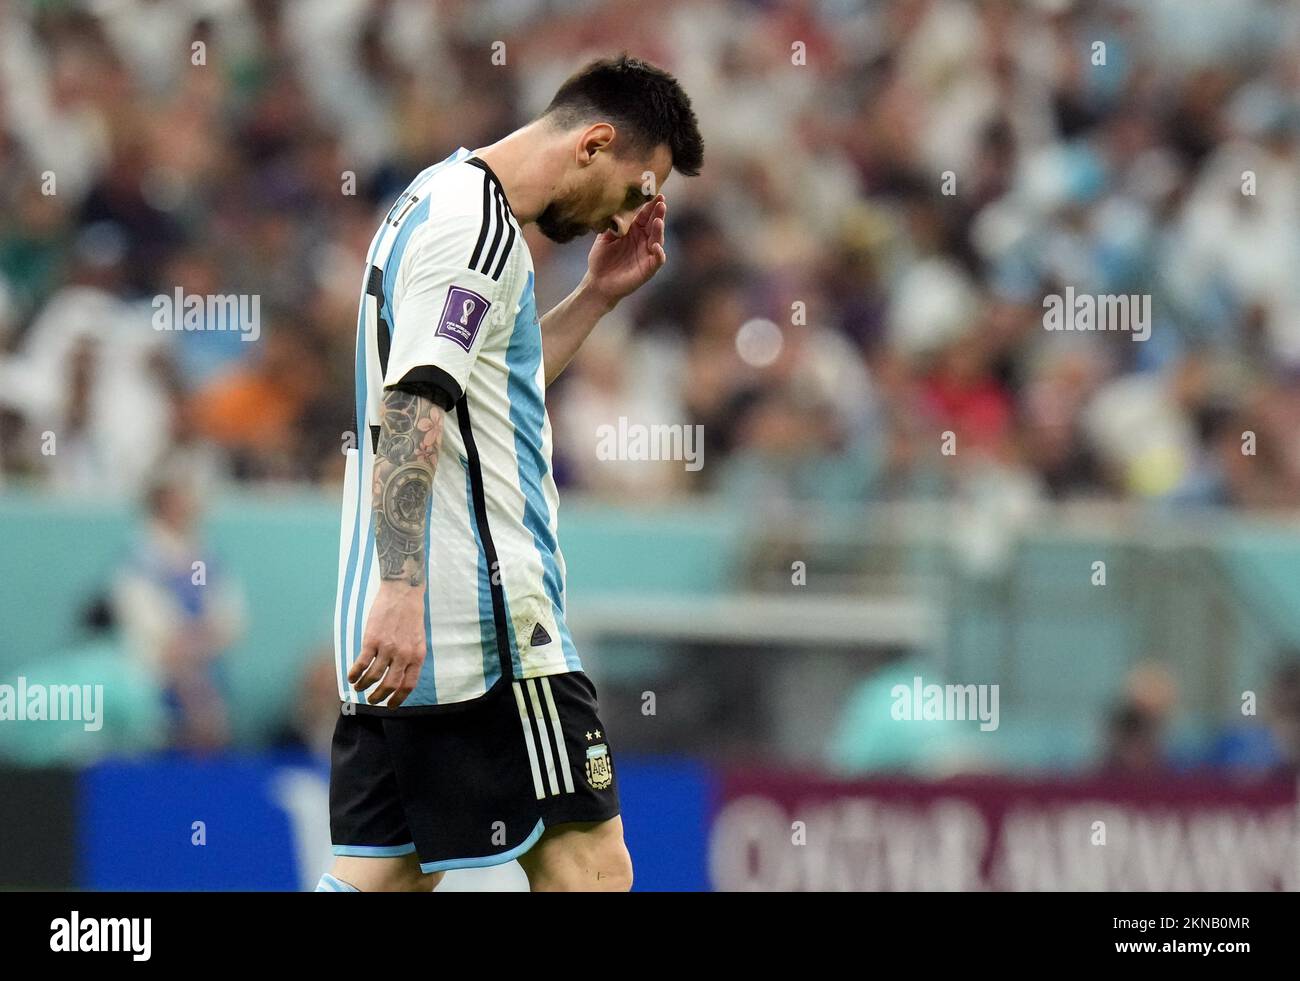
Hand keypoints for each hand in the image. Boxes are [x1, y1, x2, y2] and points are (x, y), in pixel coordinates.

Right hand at [349, 582, 425, 707]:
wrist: (403, 592)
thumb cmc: (411, 615)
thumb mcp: (418, 639)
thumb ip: (411, 657)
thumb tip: (400, 677)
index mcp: (417, 656)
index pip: (408, 685)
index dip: (398, 699)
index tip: (390, 705)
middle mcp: (403, 655)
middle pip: (390, 685)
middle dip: (378, 697)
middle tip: (371, 700)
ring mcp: (387, 648)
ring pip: (373, 677)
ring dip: (364, 686)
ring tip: (359, 688)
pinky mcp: (372, 640)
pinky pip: (361, 663)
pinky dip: (355, 673)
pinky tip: (351, 677)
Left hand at [584, 194, 666, 304]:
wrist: (598, 282)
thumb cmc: (601, 260)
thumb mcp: (604, 237)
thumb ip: (612, 224)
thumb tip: (617, 208)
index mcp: (633, 231)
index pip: (644, 215)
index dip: (650, 205)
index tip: (655, 194)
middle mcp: (643, 240)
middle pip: (654, 223)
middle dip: (658, 213)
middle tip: (661, 202)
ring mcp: (647, 253)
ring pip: (658, 239)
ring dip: (659, 230)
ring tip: (658, 221)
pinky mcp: (648, 268)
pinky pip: (658, 259)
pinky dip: (659, 253)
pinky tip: (656, 246)